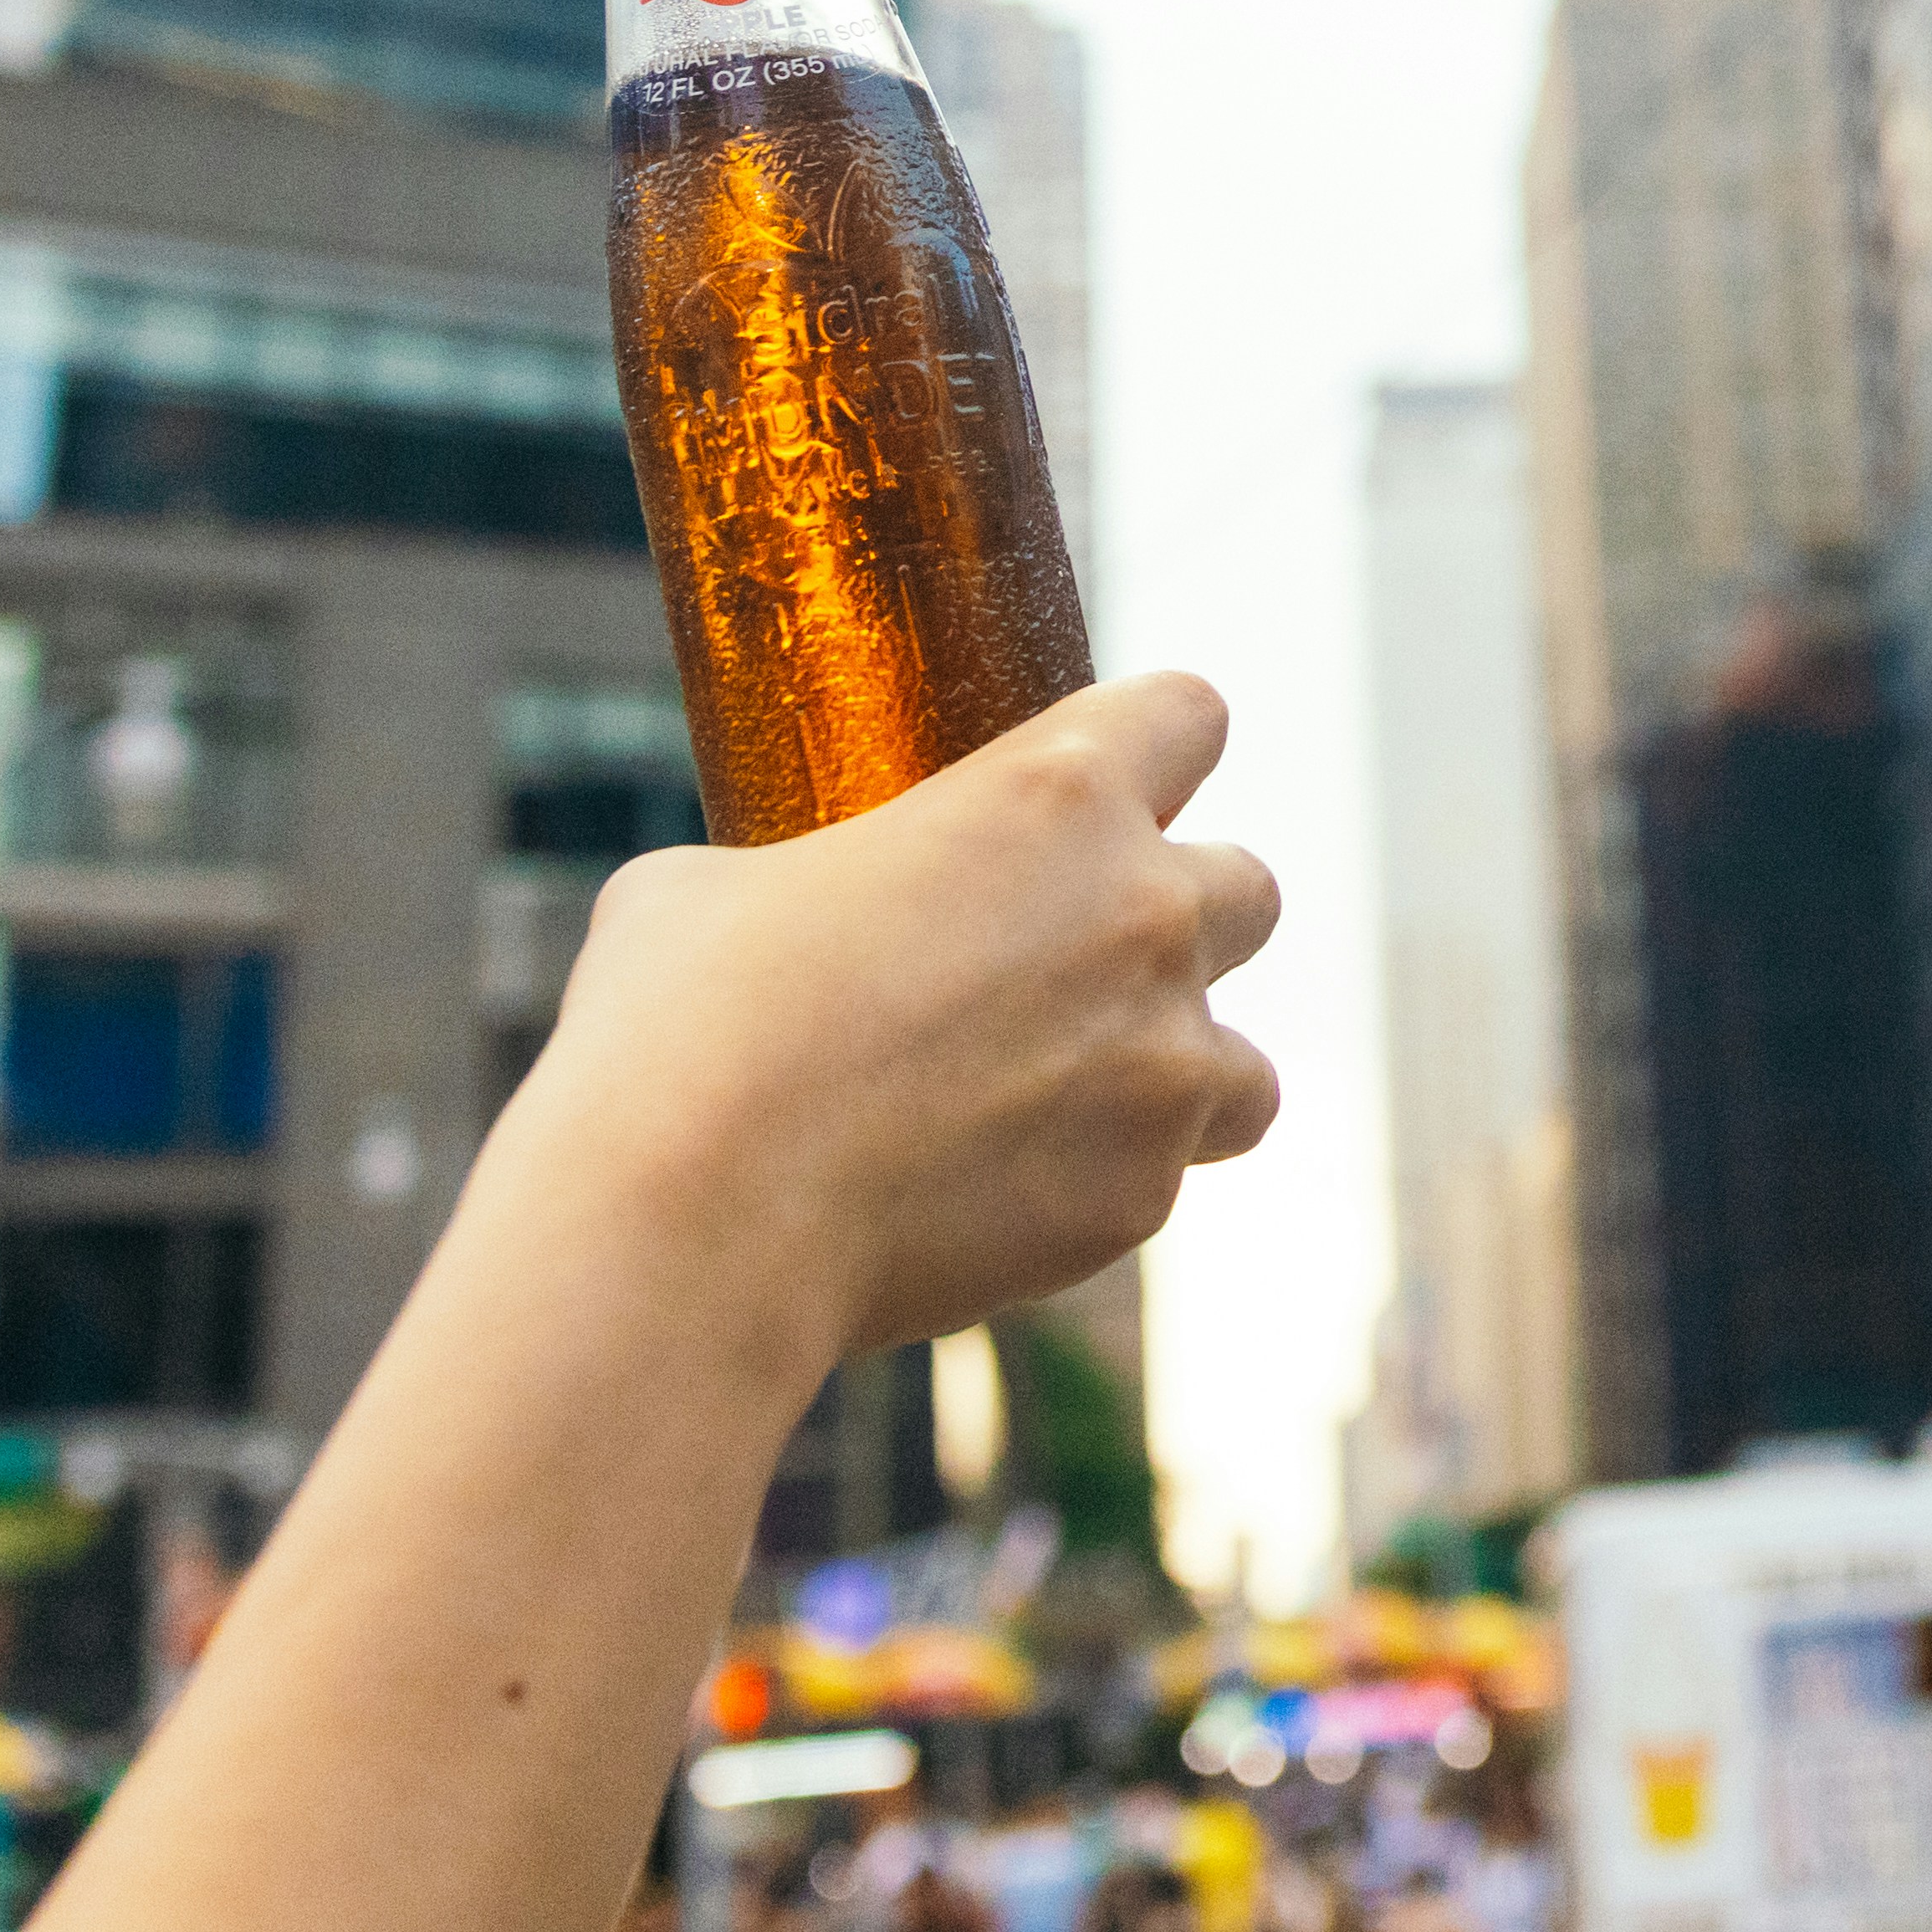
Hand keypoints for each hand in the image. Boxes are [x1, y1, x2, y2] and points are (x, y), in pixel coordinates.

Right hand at [511, 674, 1281, 1371]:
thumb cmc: (682, 1024)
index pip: (1188, 716)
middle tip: (1075, 964)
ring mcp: (1161, 1069)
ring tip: (1066, 1103)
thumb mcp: (724, 883)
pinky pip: (1157, 1183)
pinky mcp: (1137, 1201)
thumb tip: (797, 913)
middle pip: (1249, 892)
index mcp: (1057, 795)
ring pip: (1241, 1065)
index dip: (1150, 747)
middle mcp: (1146, 918)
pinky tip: (990, 1199)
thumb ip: (821, 874)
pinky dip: (1097, 1187)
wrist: (694, 1215)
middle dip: (1180, 922)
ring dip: (1175, 1072)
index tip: (1116, 786)